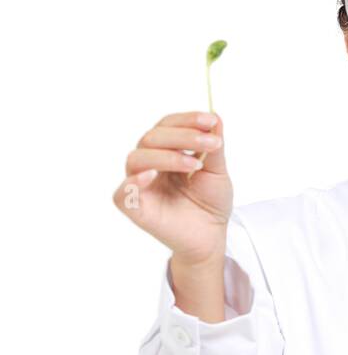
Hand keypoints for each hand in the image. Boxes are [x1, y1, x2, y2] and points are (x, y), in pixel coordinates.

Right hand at [112, 110, 231, 263]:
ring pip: (137, 158)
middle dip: (183, 136)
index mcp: (166, 151)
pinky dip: (133, 182)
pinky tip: (152, 176)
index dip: (187, 120)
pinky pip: (122, 193)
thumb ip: (214, 148)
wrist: (211, 237)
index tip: (211, 120)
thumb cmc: (211, 203)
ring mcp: (140, 186)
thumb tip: (215, 116)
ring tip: (195, 165)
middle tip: (211, 144)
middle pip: (151, 137)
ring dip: (167, 156)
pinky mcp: (135, 208)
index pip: (167, 126)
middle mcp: (149, 164)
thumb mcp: (218, 172)